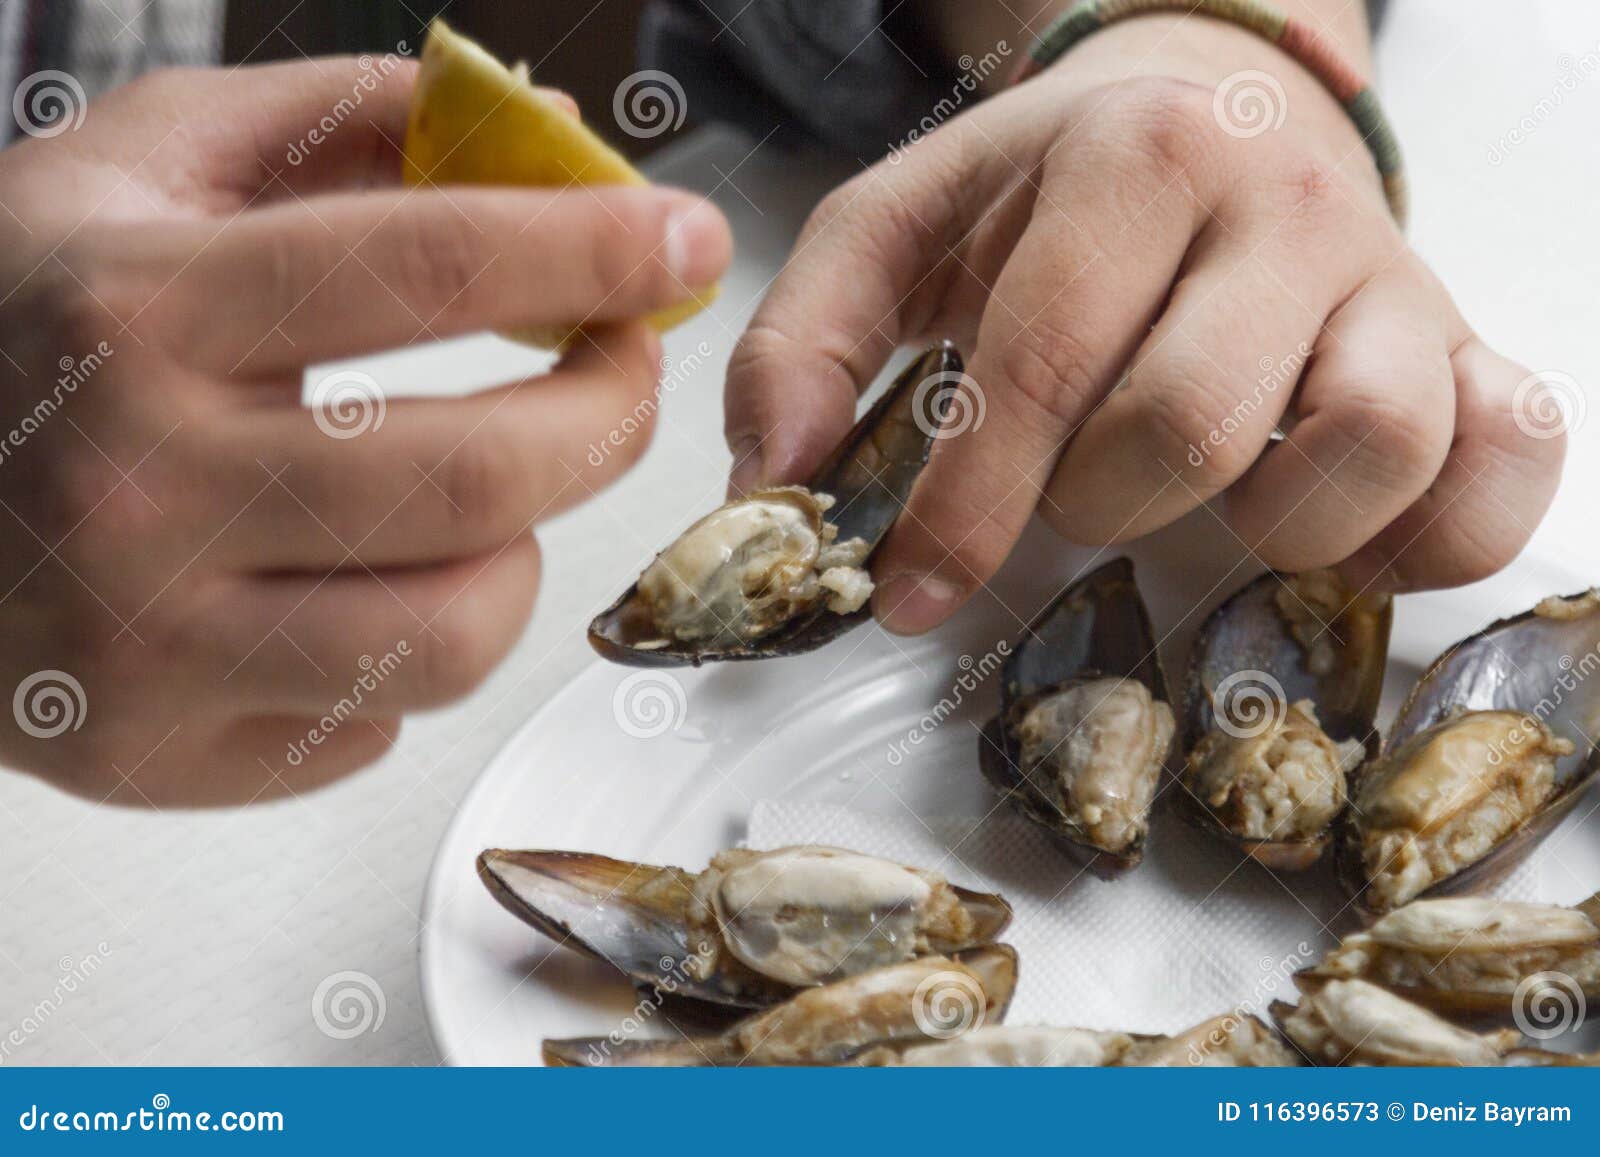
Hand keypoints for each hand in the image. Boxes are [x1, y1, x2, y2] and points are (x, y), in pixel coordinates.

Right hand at [0, 59, 730, 802]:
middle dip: (607, 416)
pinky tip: (359, 589)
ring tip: (481, 500)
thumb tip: (541, 131)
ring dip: (520, 555)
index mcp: (135, 311)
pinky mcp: (166, 755)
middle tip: (622, 373)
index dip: (591, 251)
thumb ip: (338, 125)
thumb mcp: (140, 170)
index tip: (683, 241)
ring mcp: (150, 645)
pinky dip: (408, 650)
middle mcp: (140, 489)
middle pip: (484, 476)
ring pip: (457, 632)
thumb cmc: (23, 325)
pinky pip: (379, 719)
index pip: (426, 269)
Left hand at [723, 13, 1560, 633]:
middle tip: (1070, 496)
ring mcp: (1393, 283)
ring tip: (1201, 506)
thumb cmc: (1051, 193)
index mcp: (1133, 158)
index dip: (968, 505)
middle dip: (1098, 505)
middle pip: (1193, 421)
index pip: (1046, 360)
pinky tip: (1336, 540)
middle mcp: (1282, 210)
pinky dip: (1430, 539)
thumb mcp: (900, 226)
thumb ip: (806, 337)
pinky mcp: (1469, 349)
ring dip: (1259, 528)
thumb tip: (771, 480)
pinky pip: (1506, 465)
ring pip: (1369, 446)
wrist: (1211, 113)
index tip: (911, 594)